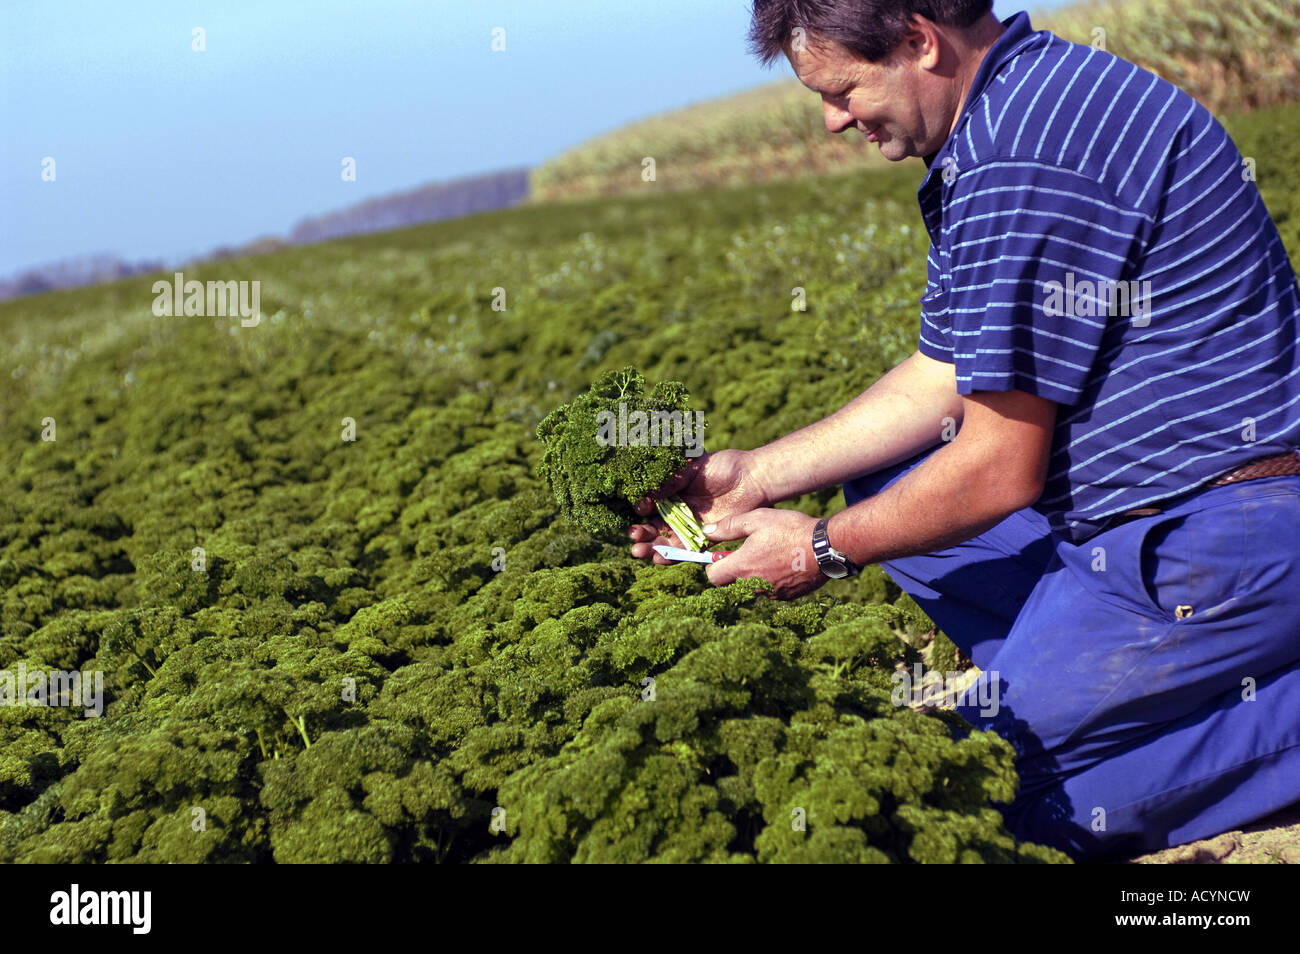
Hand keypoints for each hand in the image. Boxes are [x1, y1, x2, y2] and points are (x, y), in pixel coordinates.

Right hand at [628, 449, 770, 564]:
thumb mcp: (693, 467)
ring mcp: (691, 526)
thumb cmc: (723, 466)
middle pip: (654, 526)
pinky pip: (686, 550)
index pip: (650, 504)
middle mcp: (679, 511)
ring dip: (651, 547)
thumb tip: (647, 493)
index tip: (639, 509)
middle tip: (633, 536)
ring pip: (666, 540)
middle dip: (641, 533)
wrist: (753, 479)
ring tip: (639, 552)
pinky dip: (672, 555)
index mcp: (673, 492)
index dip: (641, 509)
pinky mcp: (706, 538)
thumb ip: (672, 479)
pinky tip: (658, 558)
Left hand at [702, 508, 826, 600]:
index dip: (713, 566)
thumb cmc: (790, 530)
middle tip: (748, 552)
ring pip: (752, 587)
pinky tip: (785, 564)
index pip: (712, 577)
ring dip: (755, 575)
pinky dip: (772, 580)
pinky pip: (771, 591)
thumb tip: (706, 532)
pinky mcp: (787, 597)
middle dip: (734, 571)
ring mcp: (771, 594)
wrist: (826, 547)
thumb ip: (728, 527)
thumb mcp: (757, 519)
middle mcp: (754, 585)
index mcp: (742, 566)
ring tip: (771, 555)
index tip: (722, 555)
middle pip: (731, 584)